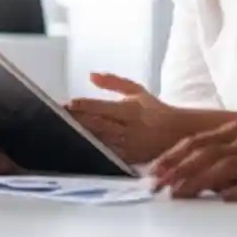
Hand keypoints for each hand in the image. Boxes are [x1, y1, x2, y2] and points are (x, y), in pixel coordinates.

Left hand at [65, 73, 184, 163]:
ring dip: (81, 137)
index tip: (68, 104)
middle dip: (77, 121)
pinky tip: (78, 146)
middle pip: (97, 125)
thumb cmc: (155, 111)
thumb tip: (91, 75)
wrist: (179, 134)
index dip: (84, 106)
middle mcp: (129, 128)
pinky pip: (107, 156)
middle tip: (58, 117)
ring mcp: (128, 146)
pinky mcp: (129, 160)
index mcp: (131, 109)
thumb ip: (113, 82)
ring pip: (99, 142)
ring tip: (62, 132)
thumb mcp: (137, 91)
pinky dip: (92, 150)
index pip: (102, 107)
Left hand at [150, 119, 236, 200]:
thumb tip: (207, 174)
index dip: (173, 155)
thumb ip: (233, 152)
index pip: (197, 142)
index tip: (154, 169)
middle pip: (202, 153)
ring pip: (221, 168)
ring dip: (196, 181)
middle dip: (176, 169)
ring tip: (178, 194)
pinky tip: (221, 201)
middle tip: (156, 185)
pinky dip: (235, 192)